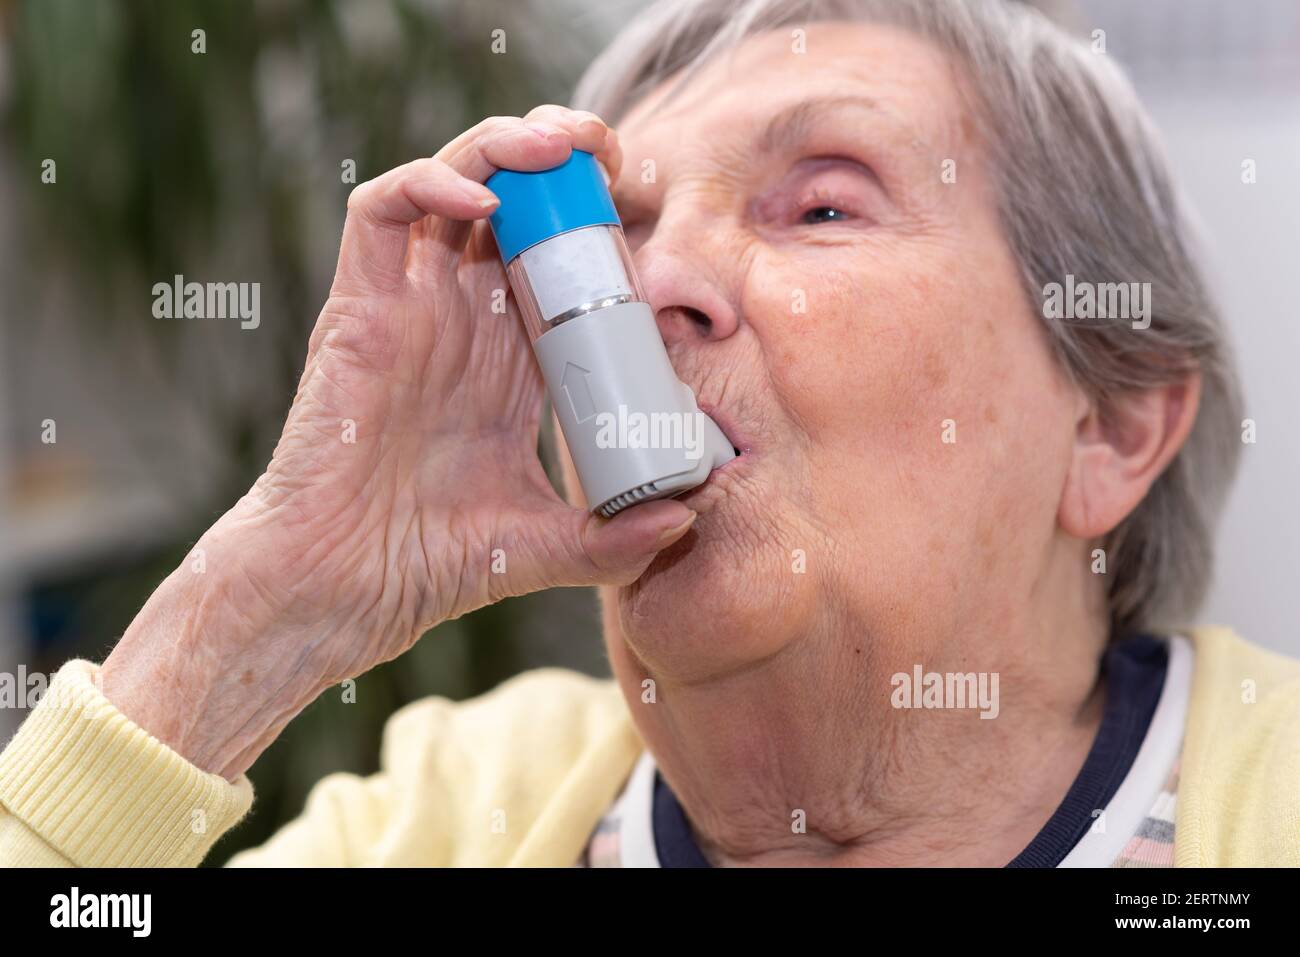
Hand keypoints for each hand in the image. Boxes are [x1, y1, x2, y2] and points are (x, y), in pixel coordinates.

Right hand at [100, 106, 695, 778]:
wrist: (342, 590)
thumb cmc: (427, 563)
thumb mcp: (546, 544)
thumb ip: (616, 538)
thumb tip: (691, 516)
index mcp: (508, 361)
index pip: (561, 262)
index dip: (602, 223)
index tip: (651, 209)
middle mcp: (461, 321)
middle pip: (512, 205)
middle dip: (561, 162)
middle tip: (612, 150)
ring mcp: (409, 310)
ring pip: (450, 185)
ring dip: (502, 147)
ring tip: (560, 142)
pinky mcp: (358, 311)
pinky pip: (380, 212)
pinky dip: (428, 185)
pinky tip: (486, 202)